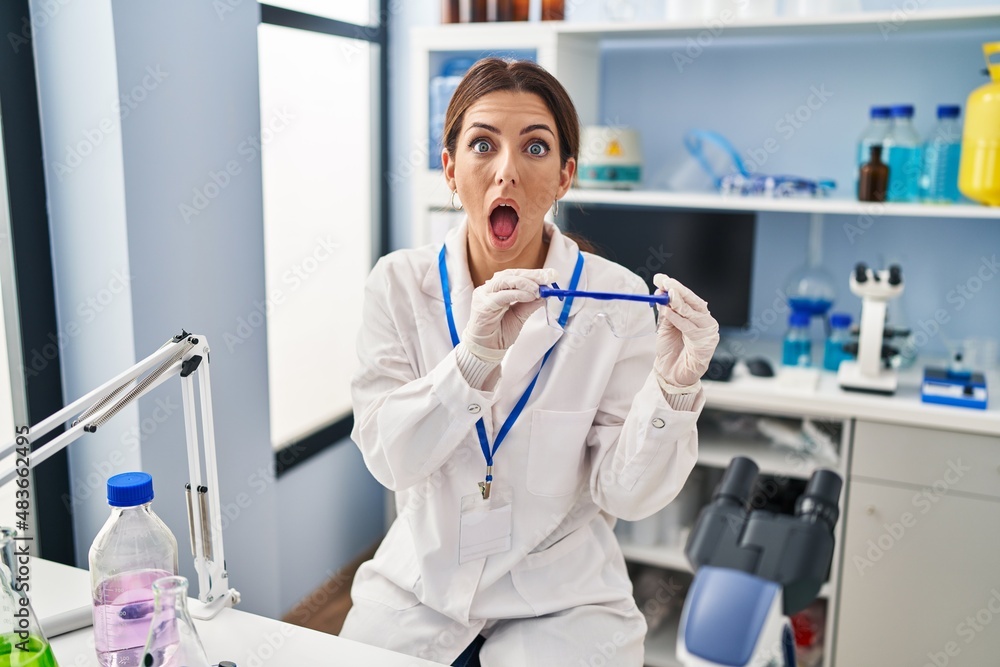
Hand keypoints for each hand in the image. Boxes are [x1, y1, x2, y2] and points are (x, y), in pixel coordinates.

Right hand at [463, 268, 556, 359]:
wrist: (486, 350)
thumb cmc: (500, 333)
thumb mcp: (520, 316)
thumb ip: (530, 303)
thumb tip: (545, 293)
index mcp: (498, 289)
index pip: (516, 275)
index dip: (534, 274)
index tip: (551, 275)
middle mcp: (489, 289)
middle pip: (511, 274)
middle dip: (532, 275)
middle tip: (548, 277)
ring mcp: (484, 295)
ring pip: (505, 281)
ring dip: (524, 283)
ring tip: (538, 289)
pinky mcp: (482, 305)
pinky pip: (501, 295)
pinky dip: (517, 294)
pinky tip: (530, 296)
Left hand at [652, 274, 719, 389]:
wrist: (673, 374)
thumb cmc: (671, 350)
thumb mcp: (665, 326)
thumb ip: (666, 311)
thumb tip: (660, 292)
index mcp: (695, 315)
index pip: (686, 297)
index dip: (674, 286)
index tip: (660, 278)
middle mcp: (704, 320)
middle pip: (692, 301)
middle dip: (678, 290)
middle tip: (666, 282)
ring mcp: (707, 331)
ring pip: (692, 312)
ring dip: (678, 302)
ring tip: (667, 294)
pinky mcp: (706, 342)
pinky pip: (689, 328)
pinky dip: (678, 319)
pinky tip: (668, 312)